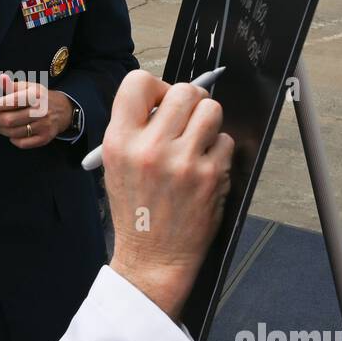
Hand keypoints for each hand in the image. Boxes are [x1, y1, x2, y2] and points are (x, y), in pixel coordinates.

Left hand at [0, 74, 70, 149]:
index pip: (11, 102)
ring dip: (2, 129)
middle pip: (9, 120)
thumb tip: (1, 79)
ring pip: (14, 133)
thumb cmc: (41, 98)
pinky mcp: (44, 138)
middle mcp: (40, 111)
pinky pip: (23, 143)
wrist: (64, 110)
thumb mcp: (30, 87)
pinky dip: (13, 139)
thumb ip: (13, 85)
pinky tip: (12, 133)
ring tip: (0, 124)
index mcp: (35, 96)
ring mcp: (43, 126)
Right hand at [104, 70, 233, 321]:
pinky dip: (218, 152)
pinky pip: (225, 141)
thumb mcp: (116, 166)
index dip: (155, 87)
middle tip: (186, 121)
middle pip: (183, 91)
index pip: (137, 82)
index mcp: (119, 141)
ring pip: (211, 109)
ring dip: (207, 123)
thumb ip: (135, 129)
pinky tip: (204, 170)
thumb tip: (166, 98)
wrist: (153, 258)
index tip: (161, 102)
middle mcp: (149, 147)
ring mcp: (183, 161)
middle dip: (189, 102)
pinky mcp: (210, 175)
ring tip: (196, 144)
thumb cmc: (137, 211)